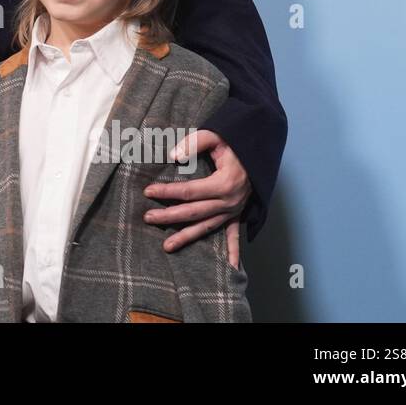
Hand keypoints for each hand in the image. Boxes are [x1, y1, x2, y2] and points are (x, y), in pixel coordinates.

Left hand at [142, 130, 250, 267]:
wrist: (258, 151)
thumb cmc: (235, 143)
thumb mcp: (215, 136)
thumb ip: (193, 144)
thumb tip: (172, 156)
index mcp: (223, 183)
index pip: (189, 191)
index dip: (167, 192)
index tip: (148, 191)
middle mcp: (229, 201)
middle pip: (193, 212)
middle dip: (169, 217)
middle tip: (147, 218)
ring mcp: (234, 210)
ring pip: (207, 227)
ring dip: (187, 237)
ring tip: (166, 246)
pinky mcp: (237, 214)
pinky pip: (235, 236)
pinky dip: (234, 252)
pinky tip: (232, 268)